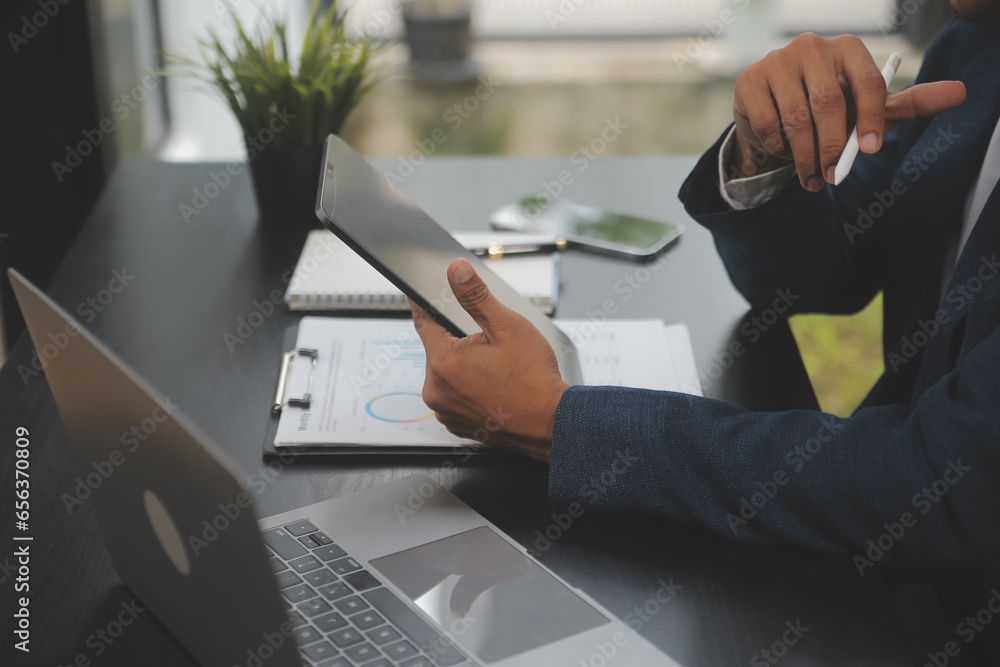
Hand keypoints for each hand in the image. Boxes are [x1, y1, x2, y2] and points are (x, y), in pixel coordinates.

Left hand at [409, 258, 568, 461]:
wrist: (551, 423)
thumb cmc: (533, 379)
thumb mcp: (507, 326)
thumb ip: (476, 296)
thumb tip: (457, 270)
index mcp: (443, 361)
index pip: (423, 321)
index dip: (425, 303)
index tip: (421, 293)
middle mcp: (436, 390)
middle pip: (438, 349)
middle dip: (459, 341)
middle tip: (489, 344)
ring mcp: (445, 410)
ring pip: (447, 374)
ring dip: (464, 366)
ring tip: (495, 368)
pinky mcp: (456, 424)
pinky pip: (455, 396)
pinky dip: (468, 388)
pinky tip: (492, 386)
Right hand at [731, 33, 966, 190]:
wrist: (776, 113)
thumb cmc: (830, 110)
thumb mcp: (870, 109)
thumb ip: (910, 104)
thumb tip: (959, 93)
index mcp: (846, 48)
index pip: (866, 81)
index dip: (871, 119)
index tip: (869, 151)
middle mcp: (811, 47)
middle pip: (828, 103)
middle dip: (832, 148)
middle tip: (832, 178)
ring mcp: (776, 61)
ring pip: (795, 119)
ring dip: (805, 158)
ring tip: (811, 179)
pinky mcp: (749, 80)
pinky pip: (769, 125)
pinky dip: (778, 148)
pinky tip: (784, 152)